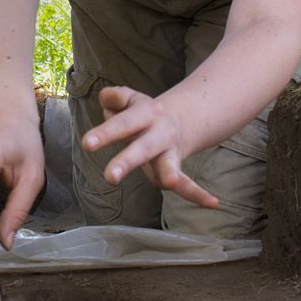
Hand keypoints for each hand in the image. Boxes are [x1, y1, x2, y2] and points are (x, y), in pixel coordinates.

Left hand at [83, 86, 218, 208]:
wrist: (173, 119)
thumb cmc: (138, 112)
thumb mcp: (127, 98)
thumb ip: (114, 96)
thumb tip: (106, 98)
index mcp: (145, 114)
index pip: (123, 124)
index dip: (105, 133)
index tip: (88, 144)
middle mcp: (160, 133)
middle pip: (143, 147)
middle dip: (127, 161)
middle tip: (110, 177)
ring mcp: (170, 151)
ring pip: (168, 164)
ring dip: (169, 174)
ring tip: (169, 182)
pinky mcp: (174, 167)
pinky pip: (188, 184)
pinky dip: (198, 194)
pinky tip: (213, 204)